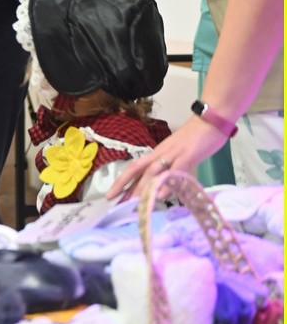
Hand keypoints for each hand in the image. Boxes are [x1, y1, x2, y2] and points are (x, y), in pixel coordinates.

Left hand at [106, 115, 228, 200]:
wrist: (211, 120)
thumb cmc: (196, 139)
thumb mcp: (180, 156)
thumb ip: (172, 171)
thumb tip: (165, 189)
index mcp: (158, 153)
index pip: (135, 168)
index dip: (122, 181)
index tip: (111, 196)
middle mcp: (161, 153)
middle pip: (138, 169)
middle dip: (125, 186)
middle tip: (115, 203)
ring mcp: (173, 153)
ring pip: (153, 171)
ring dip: (142, 187)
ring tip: (133, 203)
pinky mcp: (188, 155)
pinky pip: (176, 170)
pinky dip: (168, 182)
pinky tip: (162, 196)